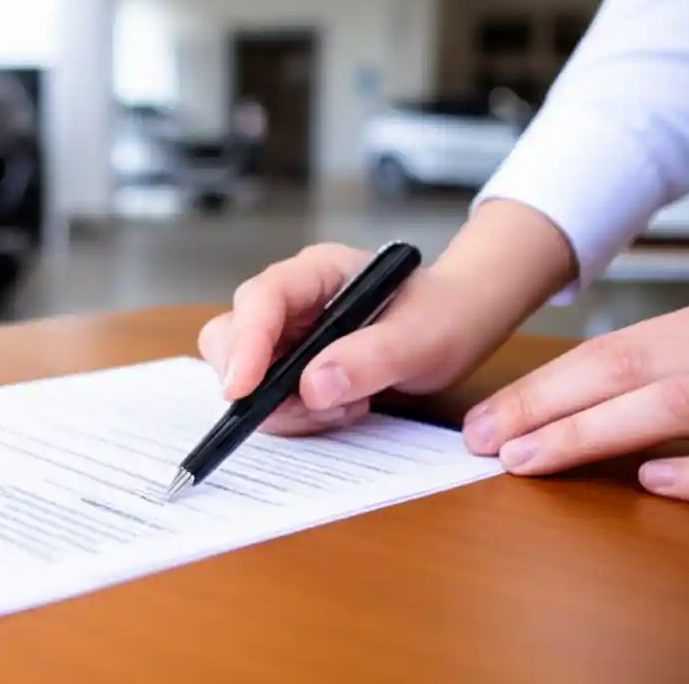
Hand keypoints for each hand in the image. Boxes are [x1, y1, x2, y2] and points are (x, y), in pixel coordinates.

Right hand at [198, 199, 574, 436]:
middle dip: (259, 384)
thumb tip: (313, 386)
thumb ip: (372, 358)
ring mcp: (285, 334)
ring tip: (347, 406)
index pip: (260, 300)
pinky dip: (298, 416)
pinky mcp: (288, 365)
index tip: (243, 390)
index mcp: (316, 272)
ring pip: (244, 375)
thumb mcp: (422, 337)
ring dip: (286, 407)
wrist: (457, 324)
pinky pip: (267, 399)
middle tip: (317, 407)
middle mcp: (289, 300)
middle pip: (231, 337)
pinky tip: (344, 408)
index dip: (245, 344)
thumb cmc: (443, 315)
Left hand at [464, 300, 688, 504]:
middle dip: (540, 404)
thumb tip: (578, 415)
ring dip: (590, 432)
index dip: (539, 388)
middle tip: (479, 441)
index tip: (481, 421)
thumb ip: (665, 377)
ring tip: (524, 459)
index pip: (609, 355)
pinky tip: (651, 480)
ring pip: (672, 404)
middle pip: (623, 368)